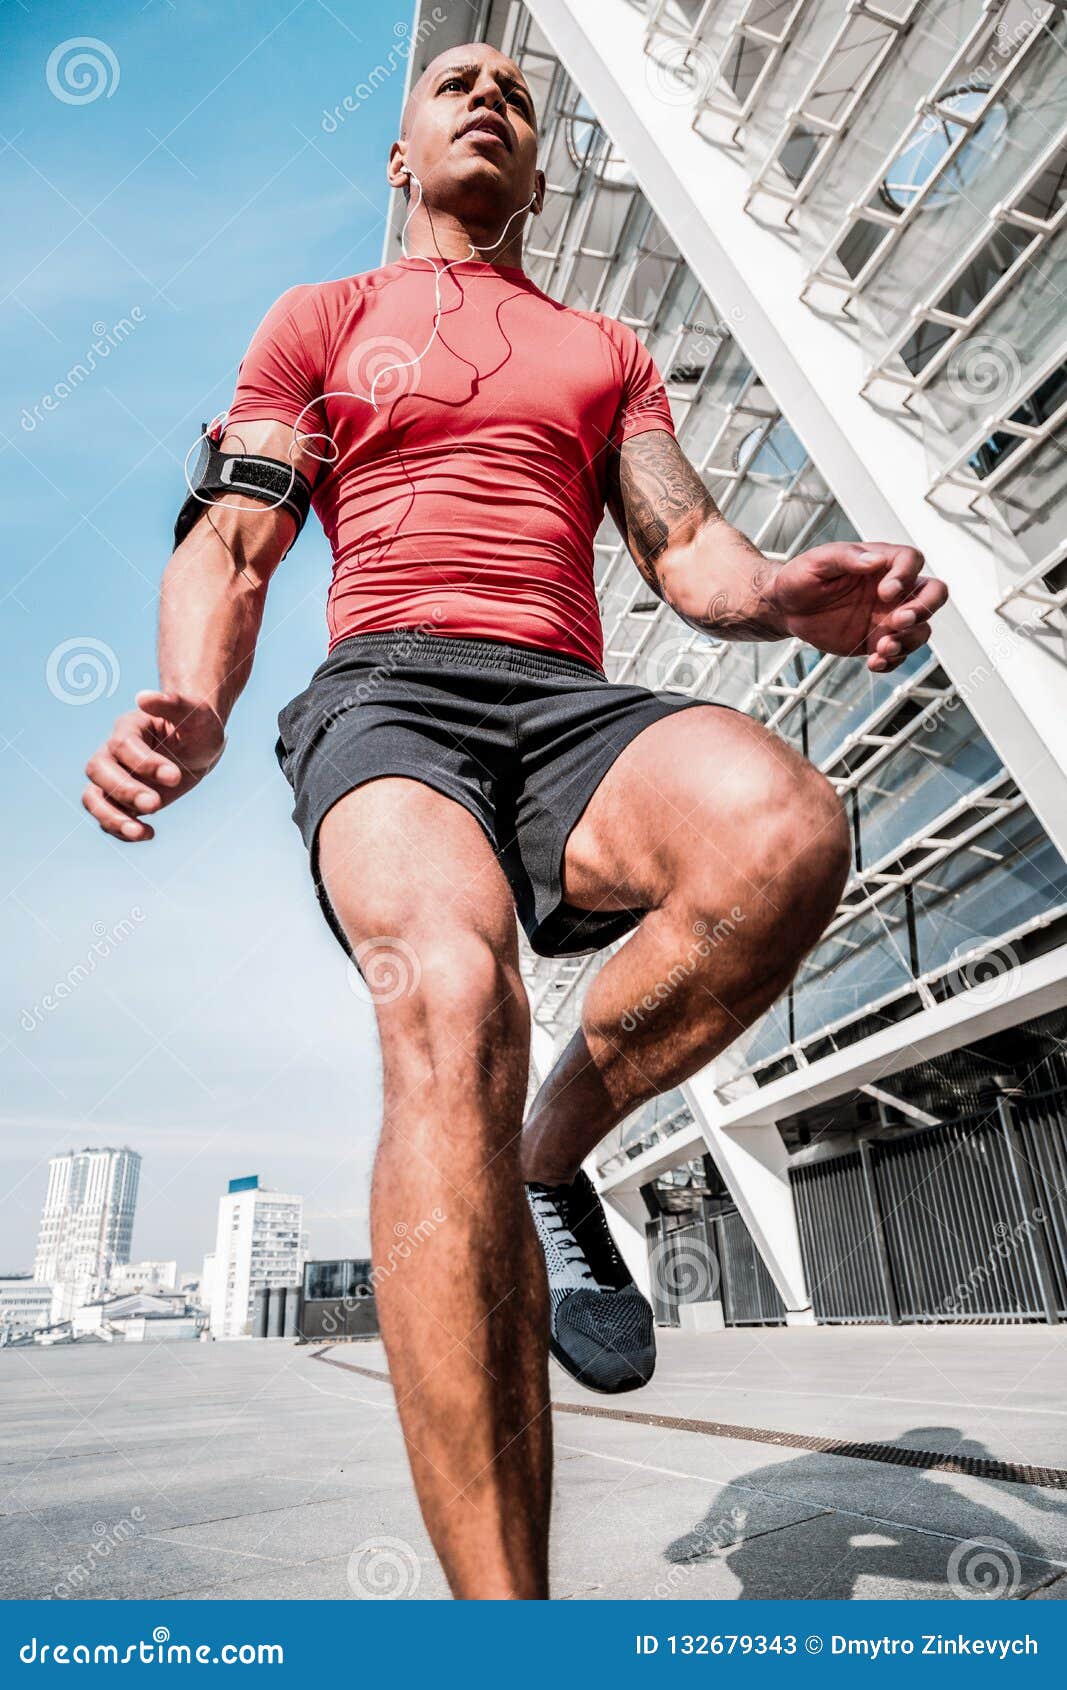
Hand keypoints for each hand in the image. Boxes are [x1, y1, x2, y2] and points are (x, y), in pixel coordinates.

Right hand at [83, 691, 224, 840]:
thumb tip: (143, 697)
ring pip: (93, 798)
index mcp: (129, 728)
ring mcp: (113, 778)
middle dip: (124, 790)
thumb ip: (174, 704)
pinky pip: (107, 818)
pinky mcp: (120, 800)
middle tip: (156, 804)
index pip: (123, 746)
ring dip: (112, 817)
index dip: (144, 763)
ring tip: (141, 833)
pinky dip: (121, 830)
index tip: (175, 777)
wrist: (198, 746)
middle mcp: (113, 752)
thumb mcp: (197, 713)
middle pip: (97, 770)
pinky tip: (149, 834)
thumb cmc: (198, 727)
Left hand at [769, 543, 947, 672]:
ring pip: (921, 629)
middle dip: (923, 609)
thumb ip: (847, 557)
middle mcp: (892, 589)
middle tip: (898, 621)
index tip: (885, 592)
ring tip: (881, 648)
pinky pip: (899, 653)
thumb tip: (874, 560)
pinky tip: (874, 662)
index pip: (912, 561)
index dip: (906, 577)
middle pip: (933, 593)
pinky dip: (892, 661)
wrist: (786, 608)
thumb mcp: (818, 561)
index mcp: (880, 562)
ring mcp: (887, 616)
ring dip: (908, 641)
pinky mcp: (877, 640)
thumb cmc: (801, 577)